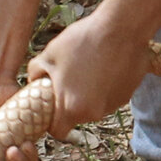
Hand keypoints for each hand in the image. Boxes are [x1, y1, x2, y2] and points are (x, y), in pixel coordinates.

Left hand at [28, 8, 154, 139]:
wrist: (122, 28)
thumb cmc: (82, 40)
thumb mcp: (50, 54)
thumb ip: (36, 73)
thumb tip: (34, 82)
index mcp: (71, 107)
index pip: (57, 131)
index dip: (51, 122)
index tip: (51, 108)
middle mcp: (94, 113)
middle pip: (76, 117)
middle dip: (70, 103)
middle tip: (69, 79)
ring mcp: (112, 106)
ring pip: (94, 107)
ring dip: (88, 95)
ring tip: (88, 67)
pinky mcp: (126, 96)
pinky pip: (109, 98)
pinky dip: (104, 88)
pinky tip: (104, 66)